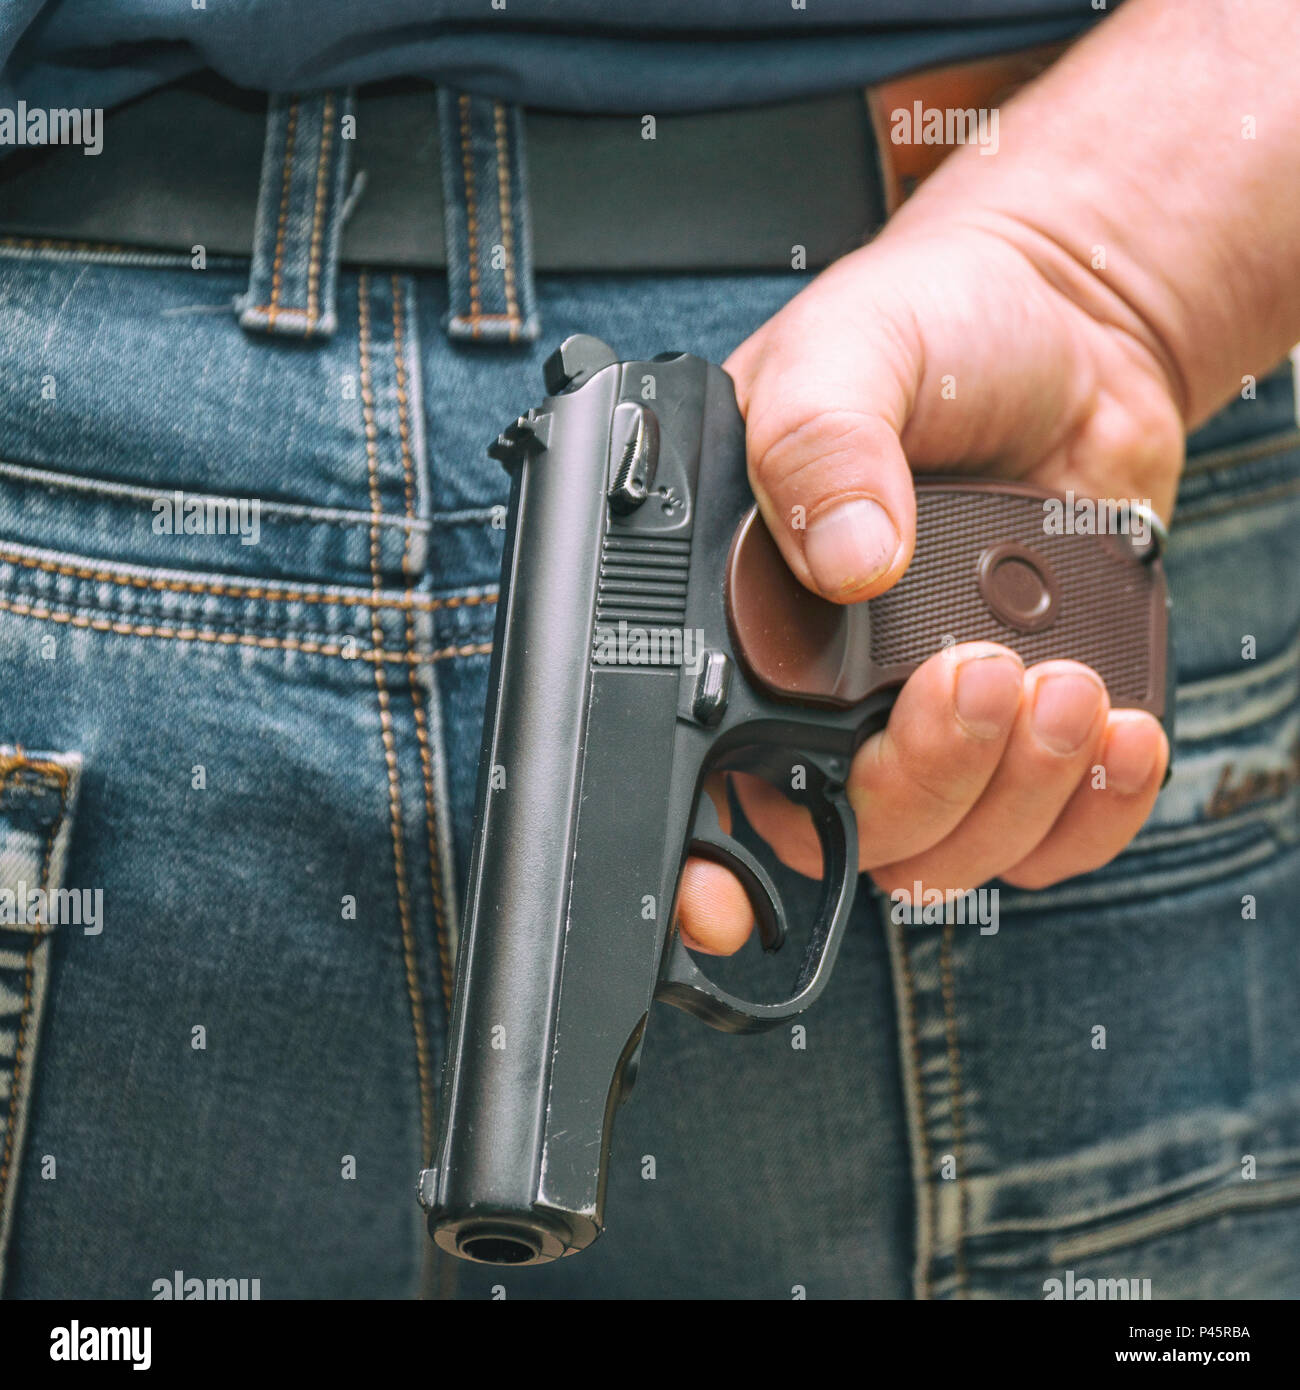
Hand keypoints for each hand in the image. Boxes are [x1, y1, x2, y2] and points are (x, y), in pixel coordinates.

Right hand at [676, 215, 1177, 953]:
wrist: (1068, 329)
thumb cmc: (928, 329)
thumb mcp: (846, 349)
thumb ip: (819, 437)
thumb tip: (846, 557)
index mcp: (739, 625)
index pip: (697, 783)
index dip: (699, 867)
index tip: (728, 903)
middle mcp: (825, 696)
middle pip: (845, 837)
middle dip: (920, 784)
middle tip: (974, 675)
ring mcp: (930, 721)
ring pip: (950, 852)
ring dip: (1014, 794)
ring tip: (1062, 684)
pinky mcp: (1029, 729)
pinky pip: (1052, 835)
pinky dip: (1093, 811)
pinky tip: (1118, 731)